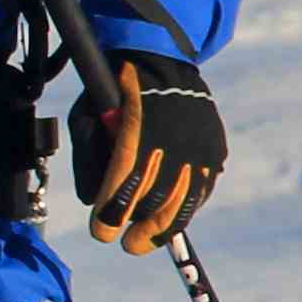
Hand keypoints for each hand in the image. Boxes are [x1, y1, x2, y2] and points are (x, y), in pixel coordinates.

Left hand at [69, 55, 225, 248]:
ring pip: (181, 203)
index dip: (109, 218)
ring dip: (162, 229)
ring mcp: (197, 148)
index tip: (102, 231)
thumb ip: (88, 160)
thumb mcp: (88, 117)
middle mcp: (171, 144)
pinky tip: (171, 218)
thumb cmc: (114, 90)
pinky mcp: (214, 149)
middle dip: (137, 231)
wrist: (160, 57)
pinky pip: (201, 190)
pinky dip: (185, 209)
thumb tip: (92, 202)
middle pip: (154, 203)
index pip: (122, 190)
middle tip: (127, 244)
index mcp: (135, 136)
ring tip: (145, 242)